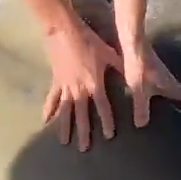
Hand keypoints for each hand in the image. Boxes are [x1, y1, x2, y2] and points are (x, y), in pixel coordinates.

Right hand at [41, 14, 121, 150]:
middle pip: (82, 115)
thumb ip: (121, 67)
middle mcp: (79, 90)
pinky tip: (45, 121)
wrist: (63, 30)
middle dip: (84, 132)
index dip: (106, 121)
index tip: (109, 135)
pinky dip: (48, 110)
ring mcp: (65, 87)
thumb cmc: (89, 41)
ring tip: (64, 142)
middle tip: (84, 149)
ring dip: (65, 127)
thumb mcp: (109, 53)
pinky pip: (51, 99)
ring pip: (65, 111)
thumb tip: (135, 76)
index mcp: (94, 84)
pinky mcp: (55, 81)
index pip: (103, 107)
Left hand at [120, 39, 180, 127]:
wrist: (135, 47)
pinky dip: (163, 93)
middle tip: (176, 117)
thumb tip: (142, 125)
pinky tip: (148, 97)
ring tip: (161, 111)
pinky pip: (164, 85)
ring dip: (173, 99)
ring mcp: (164, 75)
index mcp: (173, 87)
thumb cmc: (140, 68)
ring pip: (174, 90)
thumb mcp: (139, 91)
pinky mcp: (156, 71)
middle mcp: (172, 81)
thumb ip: (141, 108)